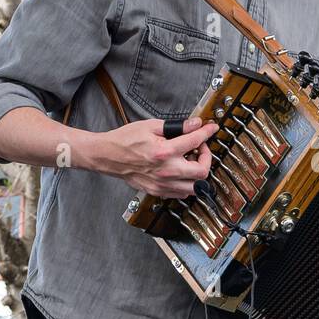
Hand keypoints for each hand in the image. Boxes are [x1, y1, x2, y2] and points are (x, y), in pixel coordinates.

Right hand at [95, 116, 218, 197]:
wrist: (107, 156)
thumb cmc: (125, 140)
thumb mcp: (151, 126)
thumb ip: (176, 126)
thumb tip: (194, 124)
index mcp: (164, 152)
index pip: (195, 142)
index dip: (207, 133)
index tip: (211, 129)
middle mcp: (166, 171)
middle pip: (202, 172)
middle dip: (206, 158)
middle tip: (200, 148)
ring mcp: (162, 184)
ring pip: (194, 187)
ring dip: (198, 174)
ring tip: (191, 161)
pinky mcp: (157, 191)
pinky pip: (181, 193)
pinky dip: (187, 183)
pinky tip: (181, 172)